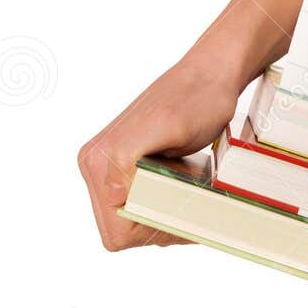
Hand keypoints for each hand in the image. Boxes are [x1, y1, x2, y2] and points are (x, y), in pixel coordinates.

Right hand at [77, 55, 246, 249]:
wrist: (212, 75)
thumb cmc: (198, 99)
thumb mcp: (167, 128)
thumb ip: (128, 159)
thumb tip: (111, 195)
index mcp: (100, 160)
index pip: (116, 229)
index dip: (151, 231)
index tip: (184, 218)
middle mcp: (96, 163)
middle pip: (120, 229)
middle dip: (156, 227)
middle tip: (192, 212)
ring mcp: (109, 165)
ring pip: (129, 220)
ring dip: (161, 217)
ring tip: (190, 199)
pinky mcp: (126, 165)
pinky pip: (137, 204)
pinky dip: (162, 206)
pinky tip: (184, 192)